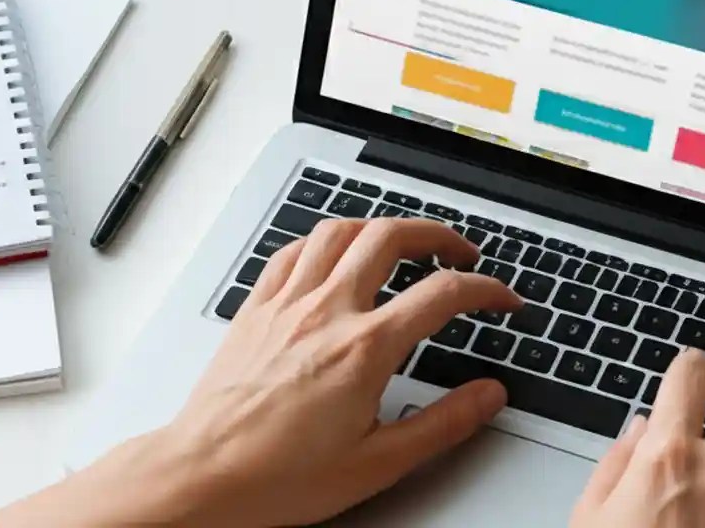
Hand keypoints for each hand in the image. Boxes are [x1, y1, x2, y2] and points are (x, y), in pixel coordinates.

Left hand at [0, 218, 523, 527]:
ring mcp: (287, 305)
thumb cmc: (278, 476)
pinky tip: (332, 252)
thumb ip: (443, 424)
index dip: (485, 289)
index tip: (502, 299)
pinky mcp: (256, 310)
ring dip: (380, 226)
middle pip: (391, 237)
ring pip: (339, 232)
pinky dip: (323, 241)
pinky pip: (291, 252)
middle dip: (436, 235)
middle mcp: (327, 313)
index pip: (443, 294)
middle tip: (459, 252)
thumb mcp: (378, 463)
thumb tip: (488, 397)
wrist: (202, 478)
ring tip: (402, 240)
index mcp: (364, 349)